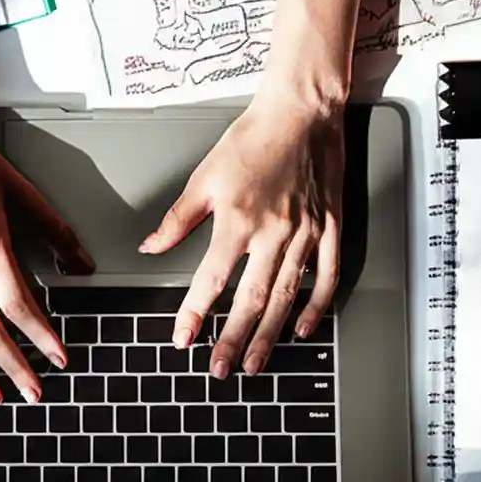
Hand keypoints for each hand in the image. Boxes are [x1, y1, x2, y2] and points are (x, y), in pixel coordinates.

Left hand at [138, 101, 342, 377]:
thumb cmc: (252, 139)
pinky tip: (303, 329)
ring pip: (287, 297)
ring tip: (254, 363)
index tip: (184, 339)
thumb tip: (150, 248)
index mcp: (239, 221)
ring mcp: (306, 233)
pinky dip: (315, 306)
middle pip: (251, 300)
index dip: (195, 313)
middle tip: (220, 370)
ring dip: (269, 335)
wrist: (301, 111)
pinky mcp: (330, 228)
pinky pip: (325, 276)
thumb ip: (177, 220)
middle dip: (233, 340)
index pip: (212, 280)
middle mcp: (274, 233)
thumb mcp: (204, 178)